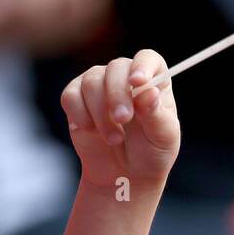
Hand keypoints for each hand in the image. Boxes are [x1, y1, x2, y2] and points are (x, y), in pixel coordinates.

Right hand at [60, 50, 179, 189]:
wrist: (125, 175)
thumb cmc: (150, 154)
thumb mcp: (163, 139)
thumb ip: (156, 115)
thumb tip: (149, 92)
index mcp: (154, 83)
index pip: (148, 59)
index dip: (142, 66)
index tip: (138, 82)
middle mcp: (125, 77)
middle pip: (116, 68)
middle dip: (117, 95)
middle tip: (123, 120)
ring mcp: (99, 84)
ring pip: (91, 82)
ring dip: (101, 114)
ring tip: (114, 139)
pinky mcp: (77, 98)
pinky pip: (71, 96)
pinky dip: (80, 116)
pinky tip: (92, 131)